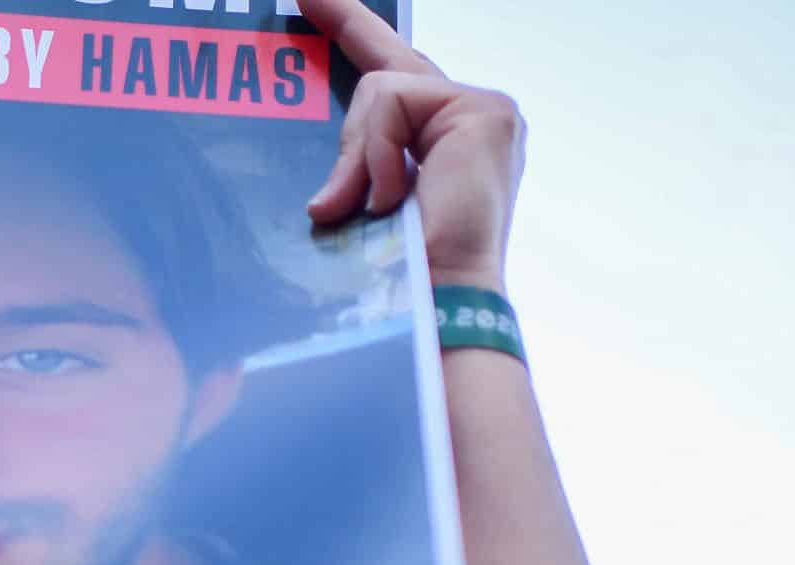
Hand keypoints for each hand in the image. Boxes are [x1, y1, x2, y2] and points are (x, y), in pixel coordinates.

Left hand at [298, 0, 525, 292]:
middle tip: (310, 18)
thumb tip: (322, 203)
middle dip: (349, 52)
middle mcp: (472, 118)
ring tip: (378, 206)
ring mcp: (484, 111)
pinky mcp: (484, 112)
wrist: (438, 305)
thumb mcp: (367, 210)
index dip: (357, 33)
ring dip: (362, 154)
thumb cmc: (404, 274)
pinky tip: (393, 195)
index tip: (314, 1)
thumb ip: (353, 176)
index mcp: (446, 142)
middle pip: (387, 73)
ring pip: (383, 88)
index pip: (397, 76)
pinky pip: (395, 103)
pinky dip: (378, 154)